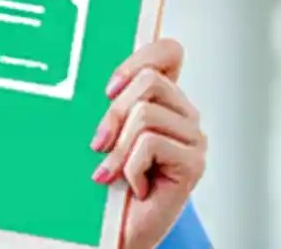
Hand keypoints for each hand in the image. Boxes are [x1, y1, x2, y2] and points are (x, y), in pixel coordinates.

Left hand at [90, 39, 206, 248]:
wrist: (115, 228)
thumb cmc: (106, 179)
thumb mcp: (104, 131)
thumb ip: (111, 101)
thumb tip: (86, 71)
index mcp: (164, 100)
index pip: (170, 51)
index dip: (138, 58)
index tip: (109, 89)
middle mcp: (185, 114)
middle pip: (149, 81)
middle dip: (114, 113)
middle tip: (98, 144)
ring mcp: (194, 138)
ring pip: (145, 113)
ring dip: (118, 148)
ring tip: (110, 172)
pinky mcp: (194, 163)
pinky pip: (150, 143)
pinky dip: (130, 166)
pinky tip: (134, 186)